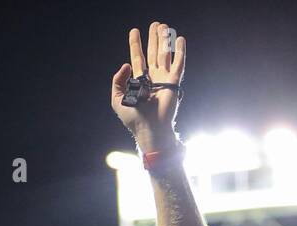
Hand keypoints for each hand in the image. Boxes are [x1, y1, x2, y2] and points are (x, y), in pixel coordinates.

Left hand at [111, 22, 184, 153]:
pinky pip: (178, 64)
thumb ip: (117, 82)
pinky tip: (180, 40)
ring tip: (164, 26)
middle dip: (153, 38)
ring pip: (165, 55)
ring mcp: (164, 79)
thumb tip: (125, 65)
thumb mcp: (116, 100)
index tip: (134, 31)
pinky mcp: (174, 83)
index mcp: (139, 81)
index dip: (135, 44)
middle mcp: (152, 77)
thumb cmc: (133, 119)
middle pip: (153, 52)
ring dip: (165, 40)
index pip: (137, 57)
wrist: (149, 129)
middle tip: (155, 24)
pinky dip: (180, 52)